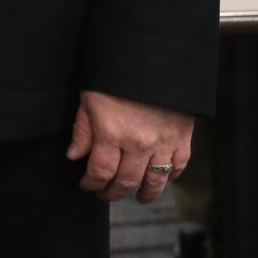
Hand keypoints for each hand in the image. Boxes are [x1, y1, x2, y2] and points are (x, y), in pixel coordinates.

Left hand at [66, 89, 193, 203]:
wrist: (153, 59)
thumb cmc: (114, 78)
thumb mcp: (89, 99)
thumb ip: (83, 131)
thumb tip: (74, 156)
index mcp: (111, 133)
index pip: (100, 171)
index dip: (92, 183)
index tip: (87, 186)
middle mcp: (138, 143)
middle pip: (126, 180)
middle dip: (113, 192)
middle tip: (106, 194)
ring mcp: (163, 143)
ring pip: (155, 180)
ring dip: (146, 193)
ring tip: (139, 198)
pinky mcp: (182, 138)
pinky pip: (178, 166)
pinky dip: (171, 177)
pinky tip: (163, 179)